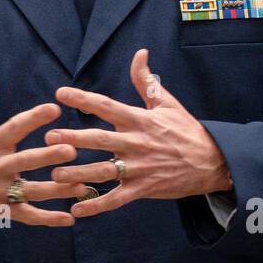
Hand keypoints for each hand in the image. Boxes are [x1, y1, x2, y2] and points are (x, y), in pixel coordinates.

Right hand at [0, 68, 86, 225]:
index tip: (54, 109)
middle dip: (48, 156)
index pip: (14, 128)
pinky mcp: (0, 210)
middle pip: (26, 161)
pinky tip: (69, 219)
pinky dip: (48, 219)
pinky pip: (27, 216)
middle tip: (71, 151)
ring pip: (32, 191)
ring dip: (58, 190)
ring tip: (82, 186)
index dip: (33, 118)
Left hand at [47, 48, 231, 216]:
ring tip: (55, 174)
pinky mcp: (144, 189)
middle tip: (50, 137)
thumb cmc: (186, 130)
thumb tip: (139, 53)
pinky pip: (117, 199)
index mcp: (141, 120)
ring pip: (105, 171)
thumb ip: (146, 80)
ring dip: (79, 173)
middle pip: (101, 139)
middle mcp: (138, 143)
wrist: (212, 162)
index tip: (60, 93)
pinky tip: (76, 209)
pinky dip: (97, 205)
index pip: (107, 106)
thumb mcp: (167, 103)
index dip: (84, 99)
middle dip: (75, 139)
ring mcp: (140, 168)